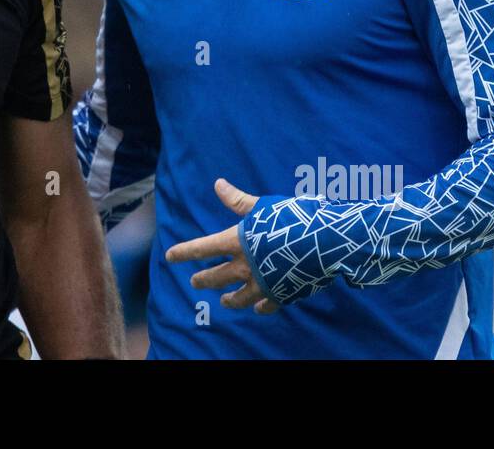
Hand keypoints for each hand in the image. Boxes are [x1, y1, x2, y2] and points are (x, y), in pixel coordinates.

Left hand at [164, 178, 278, 314]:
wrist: (323, 243)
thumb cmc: (291, 218)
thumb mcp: (262, 205)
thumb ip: (238, 200)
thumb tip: (217, 184)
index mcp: (237, 242)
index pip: (202, 248)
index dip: (184, 252)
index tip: (170, 256)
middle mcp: (245, 266)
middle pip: (217, 277)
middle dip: (203, 280)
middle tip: (194, 282)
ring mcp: (263, 284)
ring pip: (240, 298)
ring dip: (229, 300)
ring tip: (223, 301)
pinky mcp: (282, 294)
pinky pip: (267, 305)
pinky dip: (262, 307)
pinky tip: (259, 309)